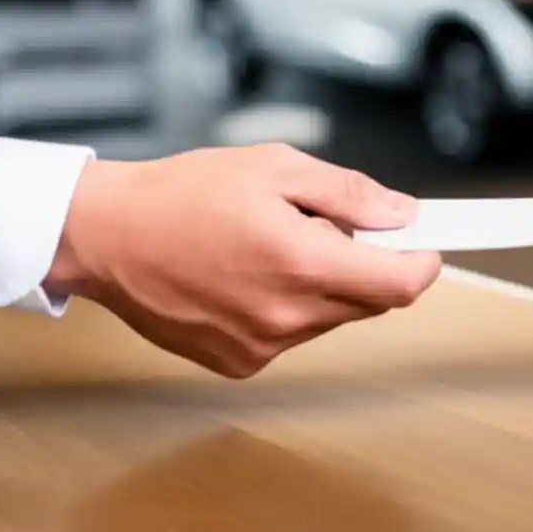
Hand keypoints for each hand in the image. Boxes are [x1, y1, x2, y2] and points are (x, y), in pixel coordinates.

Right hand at [45, 144, 440, 377]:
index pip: (400, 284)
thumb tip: (402, 214)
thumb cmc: (180, 195)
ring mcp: (262, 346)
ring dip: (321, 287)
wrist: (106, 237)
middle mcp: (287, 316)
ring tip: (270, 248)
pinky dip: (286, 308)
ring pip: (328, 319)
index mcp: (302, 263)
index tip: (427, 247)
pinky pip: (290, 336)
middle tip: (323, 227)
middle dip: (364, 266)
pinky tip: (245, 277)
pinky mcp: (238, 363)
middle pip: (368, 302)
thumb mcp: (274, 168)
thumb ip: (348, 194)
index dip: (422, 262)